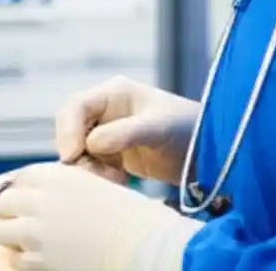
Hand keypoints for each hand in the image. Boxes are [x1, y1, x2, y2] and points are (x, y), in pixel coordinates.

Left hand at [0, 163, 201, 270]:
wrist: (143, 248)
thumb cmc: (130, 218)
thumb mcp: (94, 187)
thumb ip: (63, 188)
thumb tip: (41, 198)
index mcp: (56, 176)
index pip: (22, 179)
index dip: (28, 192)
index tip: (37, 203)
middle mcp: (39, 200)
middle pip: (4, 205)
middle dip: (14, 216)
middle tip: (31, 227)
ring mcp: (34, 232)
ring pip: (1, 233)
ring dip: (16, 240)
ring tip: (38, 247)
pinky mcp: (36, 261)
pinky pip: (16, 261)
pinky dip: (27, 262)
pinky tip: (48, 262)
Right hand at [55, 76, 198, 184]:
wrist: (207, 154)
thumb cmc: (187, 130)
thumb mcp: (158, 128)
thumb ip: (125, 133)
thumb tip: (91, 144)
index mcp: (113, 93)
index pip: (76, 106)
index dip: (67, 129)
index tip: (72, 155)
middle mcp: (105, 110)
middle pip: (70, 129)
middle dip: (74, 152)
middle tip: (88, 172)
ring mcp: (106, 133)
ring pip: (77, 151)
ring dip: (86, 167)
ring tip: (112, 179)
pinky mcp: (111, 155)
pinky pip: (90, 166)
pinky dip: (97, 177)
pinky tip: (119, 182)